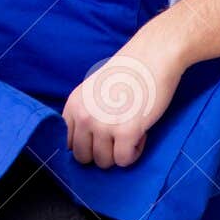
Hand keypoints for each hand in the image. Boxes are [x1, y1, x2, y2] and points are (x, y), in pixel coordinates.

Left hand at [63, 32, 188, 169]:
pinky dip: (134, 153)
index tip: (100, 139)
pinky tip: (140, 135)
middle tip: (117, 138)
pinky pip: (124, 160)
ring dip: (119, 153)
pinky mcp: (127, 132)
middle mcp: (84, 116)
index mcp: (73, 105)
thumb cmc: (127, 73)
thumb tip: (84, 144)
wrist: (152, 57)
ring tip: (130, 133)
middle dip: (101, 153)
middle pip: (83, 157)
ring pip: (104, 162)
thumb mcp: (93, 91)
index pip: (67, 143)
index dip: (86, 145)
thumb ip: (85, 114)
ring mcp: (104, 125)